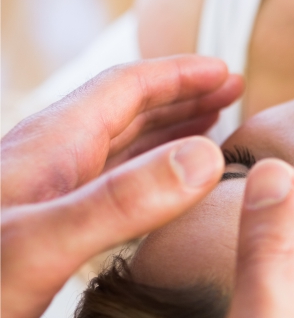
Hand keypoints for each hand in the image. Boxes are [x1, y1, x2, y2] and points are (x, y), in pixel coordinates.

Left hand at [1, 56, 241, 317]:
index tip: (226, 73)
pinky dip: (144, 169)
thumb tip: (205, 157)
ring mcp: (43, 189)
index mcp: (53, 146)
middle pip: (124, 108)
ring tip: (206, 129)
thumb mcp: (45, 244)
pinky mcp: (41, 221)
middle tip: (229, 95)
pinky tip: (157, 185)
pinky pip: (106, 179)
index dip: (181, 77)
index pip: (127, 89)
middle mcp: (49, 158)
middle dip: (180, 96)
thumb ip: (125, 200)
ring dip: (164, 130)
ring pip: (116, 142)